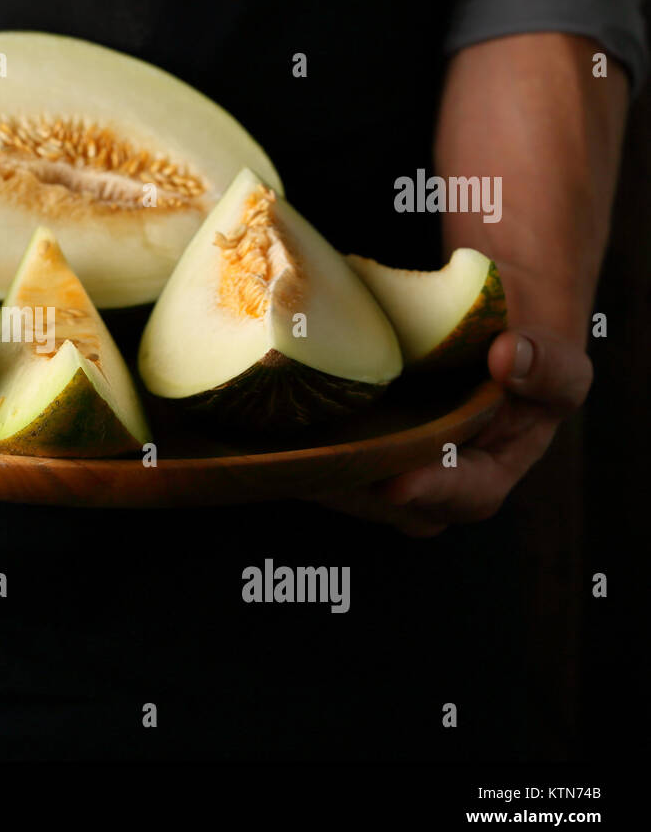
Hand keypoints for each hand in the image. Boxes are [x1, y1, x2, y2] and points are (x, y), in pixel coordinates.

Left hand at [307, 327, 592, 536]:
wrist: (482, 325)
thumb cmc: (523, 352)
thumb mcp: (558, 359)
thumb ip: (548, 366)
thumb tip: (509, 356)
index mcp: (490, 473)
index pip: (466, 496)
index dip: (434, 492)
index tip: (398, 485)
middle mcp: (434, 484)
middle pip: (393, 506)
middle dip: (356, 492)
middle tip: (323, 470)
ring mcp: (387, 466)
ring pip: (349, 488)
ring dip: (318, 474)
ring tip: (291, 456)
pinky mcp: (351, 446)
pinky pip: (322, 459)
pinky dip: (299, 449)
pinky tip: (274, 432)